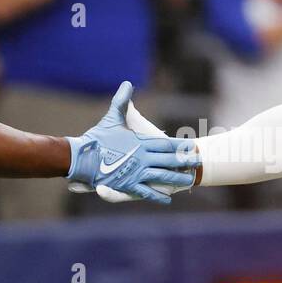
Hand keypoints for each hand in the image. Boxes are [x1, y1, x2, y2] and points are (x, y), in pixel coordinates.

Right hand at [66, 82, 197, 203]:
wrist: (83, 158)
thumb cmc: (97, 138)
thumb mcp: (111, 117)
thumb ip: (122, 101)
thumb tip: (127, 83)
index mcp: (141, 143)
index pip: (166, 144)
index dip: (180, 145)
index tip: (192, 145)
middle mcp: (143, 158)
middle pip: (169, 160)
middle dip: (185, 161)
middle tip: (198, 161)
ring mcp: (137, 173)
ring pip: (163, 176)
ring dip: (177, 178)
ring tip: (190, 179)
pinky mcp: (129, 185)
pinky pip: (147, 192)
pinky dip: (157, 196)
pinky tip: (168, 199)